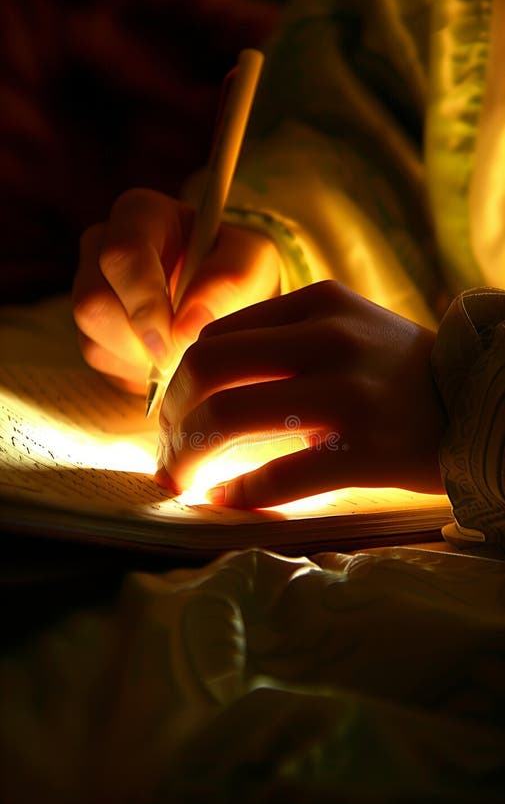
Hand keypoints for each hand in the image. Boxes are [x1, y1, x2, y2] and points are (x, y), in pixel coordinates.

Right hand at [72, 188, 279, 393]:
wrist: (228, 304)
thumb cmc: (237, 274)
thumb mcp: (253, 266)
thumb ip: (229, 282)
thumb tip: (186, 327)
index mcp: (139, 215)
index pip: (123, 255)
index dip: (145, 302)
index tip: (177, 339)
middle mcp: (102, 246)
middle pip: (93, 302)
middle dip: (138, 341)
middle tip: (180, 358)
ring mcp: (90, 289)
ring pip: (92, 336)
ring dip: (137, 359)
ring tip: (177, 355)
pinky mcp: (90, 329)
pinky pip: (99, 359)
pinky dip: (133, 371)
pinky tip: (163, 361)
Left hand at [156, 280, 447, 505]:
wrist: (480, 404)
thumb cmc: (399, 373)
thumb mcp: (347, 328)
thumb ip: (281, 339)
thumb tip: (199, 380)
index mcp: (318, 303)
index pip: (215, 337)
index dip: (177, 383)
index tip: (172, 417)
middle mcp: (329, 339)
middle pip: (207, 370)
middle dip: (171, 418)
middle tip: (168, 451)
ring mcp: (348, 393)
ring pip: (229, 420)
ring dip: (190, 458)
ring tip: (183, 481)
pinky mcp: (365, 450)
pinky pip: (277, 476)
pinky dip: (237, 493)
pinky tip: (225, 501)